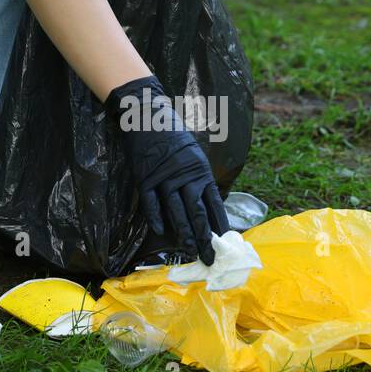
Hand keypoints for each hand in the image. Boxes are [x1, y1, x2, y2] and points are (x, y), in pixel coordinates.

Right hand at [106, 75, 228, 264]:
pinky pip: (151, 202)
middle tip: (209, 257)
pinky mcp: (145, 177)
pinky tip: (161, 233)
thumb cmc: (173, 134)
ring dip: (184, 234)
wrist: (148, 114)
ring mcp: (164, 178)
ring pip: (176, 211)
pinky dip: (156, 217)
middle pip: (197, 212)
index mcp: (201, 171)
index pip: (214, 204)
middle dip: (204, 237)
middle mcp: (185, 176)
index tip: (225, 242)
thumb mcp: (193, 153)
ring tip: (189, 252)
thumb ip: (198, 178)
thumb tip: (205, 203)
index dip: (220, 225)